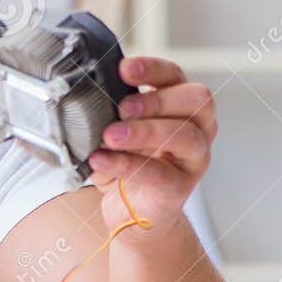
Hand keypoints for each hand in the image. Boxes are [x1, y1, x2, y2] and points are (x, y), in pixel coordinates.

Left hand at [87, 56, 216, 230]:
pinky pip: (159, 173)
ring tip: (110, 135)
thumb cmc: (128, 164)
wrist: (131, 212)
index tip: (124, 69)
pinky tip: (101, 160)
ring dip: (145, 131)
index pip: (175, 76)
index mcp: (180, 105)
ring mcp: (194, 159)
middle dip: (156, 100)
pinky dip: (126, 164)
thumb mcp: (118, 131)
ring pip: (184, 136)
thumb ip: (110, 113)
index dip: (153, 69)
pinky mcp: (181, 188)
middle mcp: (197, 128)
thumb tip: (85, 99)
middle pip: (195, 101)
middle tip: (122, 108)